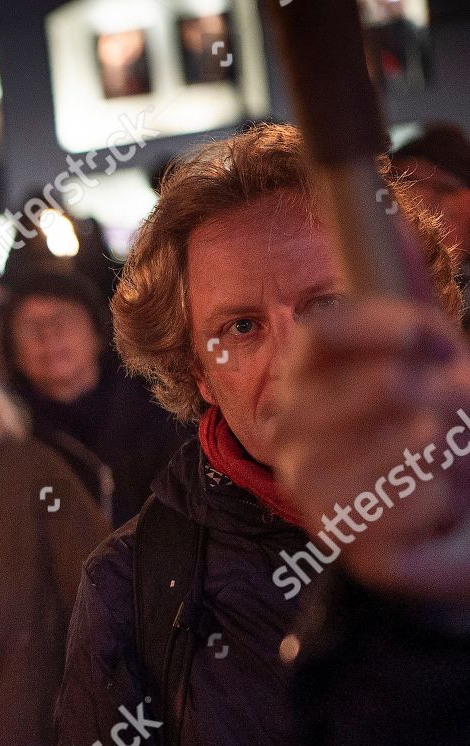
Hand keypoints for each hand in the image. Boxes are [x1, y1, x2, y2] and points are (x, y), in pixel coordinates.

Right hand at [270, 296, 469, 605]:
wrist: (455, 523)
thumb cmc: (440, 434)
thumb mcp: (430, 358)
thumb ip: (403, 295)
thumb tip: (384, 206)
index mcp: (305, 379)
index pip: (322, 332)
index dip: (383, 327)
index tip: (430, 336)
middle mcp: (293, 429)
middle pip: (380, 383)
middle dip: (447, 393)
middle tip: (459, 408)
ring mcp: (310, 487)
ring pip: (406, 443)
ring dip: (453, 451)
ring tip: (452, 462)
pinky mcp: (344, 538)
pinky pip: (415, 501)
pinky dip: (445, 499)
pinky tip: (439, 503)